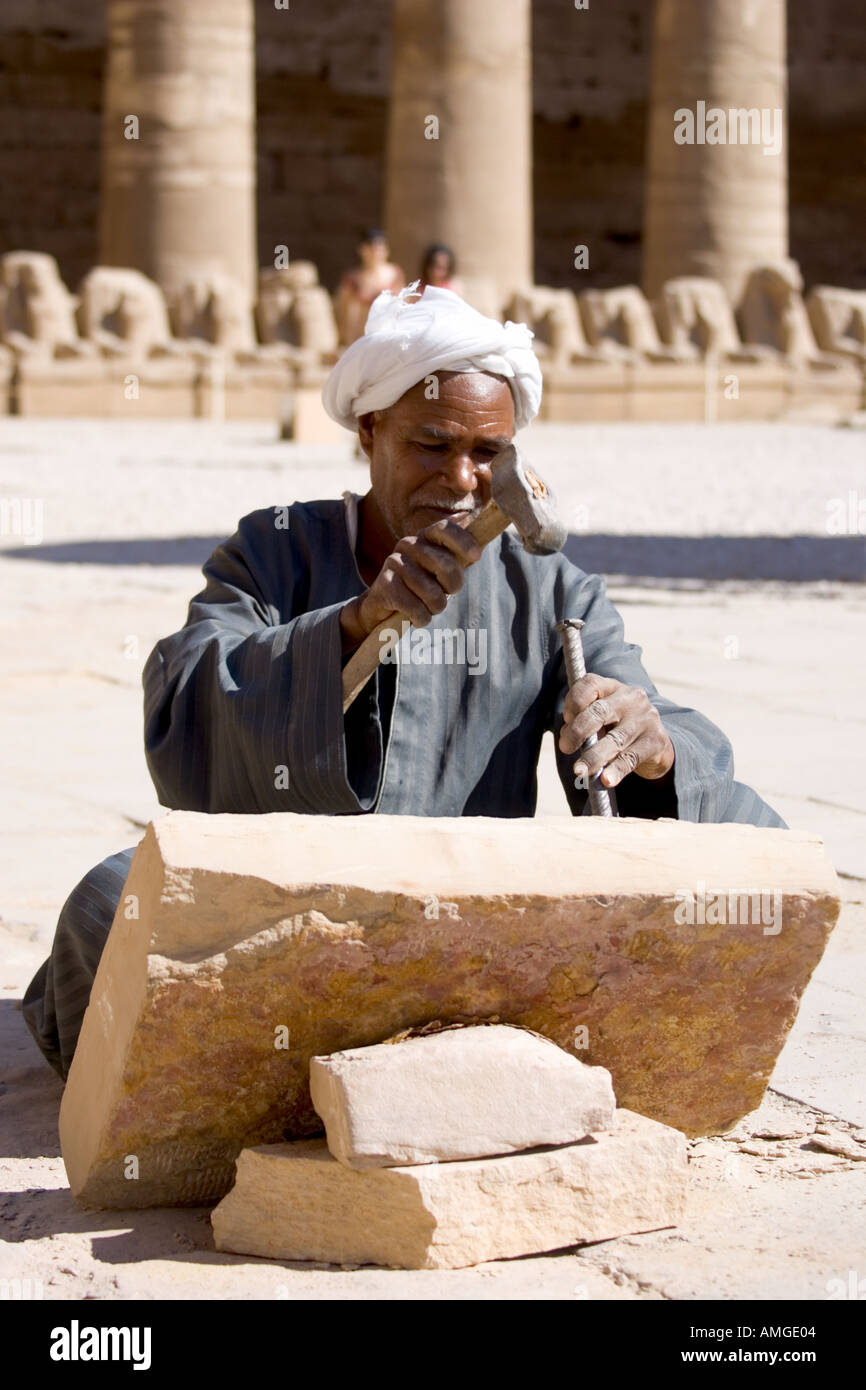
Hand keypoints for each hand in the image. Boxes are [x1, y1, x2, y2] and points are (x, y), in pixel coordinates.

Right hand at [340, 519, 481, 649]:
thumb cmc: (419, 589)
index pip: (445, 528)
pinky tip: (415, 617)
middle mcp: (408, 544)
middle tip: (446, 595)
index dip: (463, 541)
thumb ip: (457, 559)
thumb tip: (476, 544)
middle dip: (453, 587)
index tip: (476, 556)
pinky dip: (421, 618)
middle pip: (445, 564)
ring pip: (432, 592)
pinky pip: (415, 607)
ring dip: (435, 607)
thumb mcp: (440, 572)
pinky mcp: (384, 584)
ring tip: (427, 607)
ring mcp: (394, 562)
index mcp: (425, 537)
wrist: (381, 608)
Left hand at [558, 674, 674, 788]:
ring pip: (614, 739)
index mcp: (611, 687)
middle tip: (565, 748)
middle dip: (577, 731)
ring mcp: (646, 718)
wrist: (656, 743)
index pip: (589, 685)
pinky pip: (631, 758)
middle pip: (599, 711)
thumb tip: (567, 738)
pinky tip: (606, 780)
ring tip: (580, 771)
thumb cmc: (617, 728)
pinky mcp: (656, 740)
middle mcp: (630, 698)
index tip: (565, 720)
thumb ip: (582, 723)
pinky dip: (616, 770)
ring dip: (593, 757)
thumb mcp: (600, 719)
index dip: (573, 702)